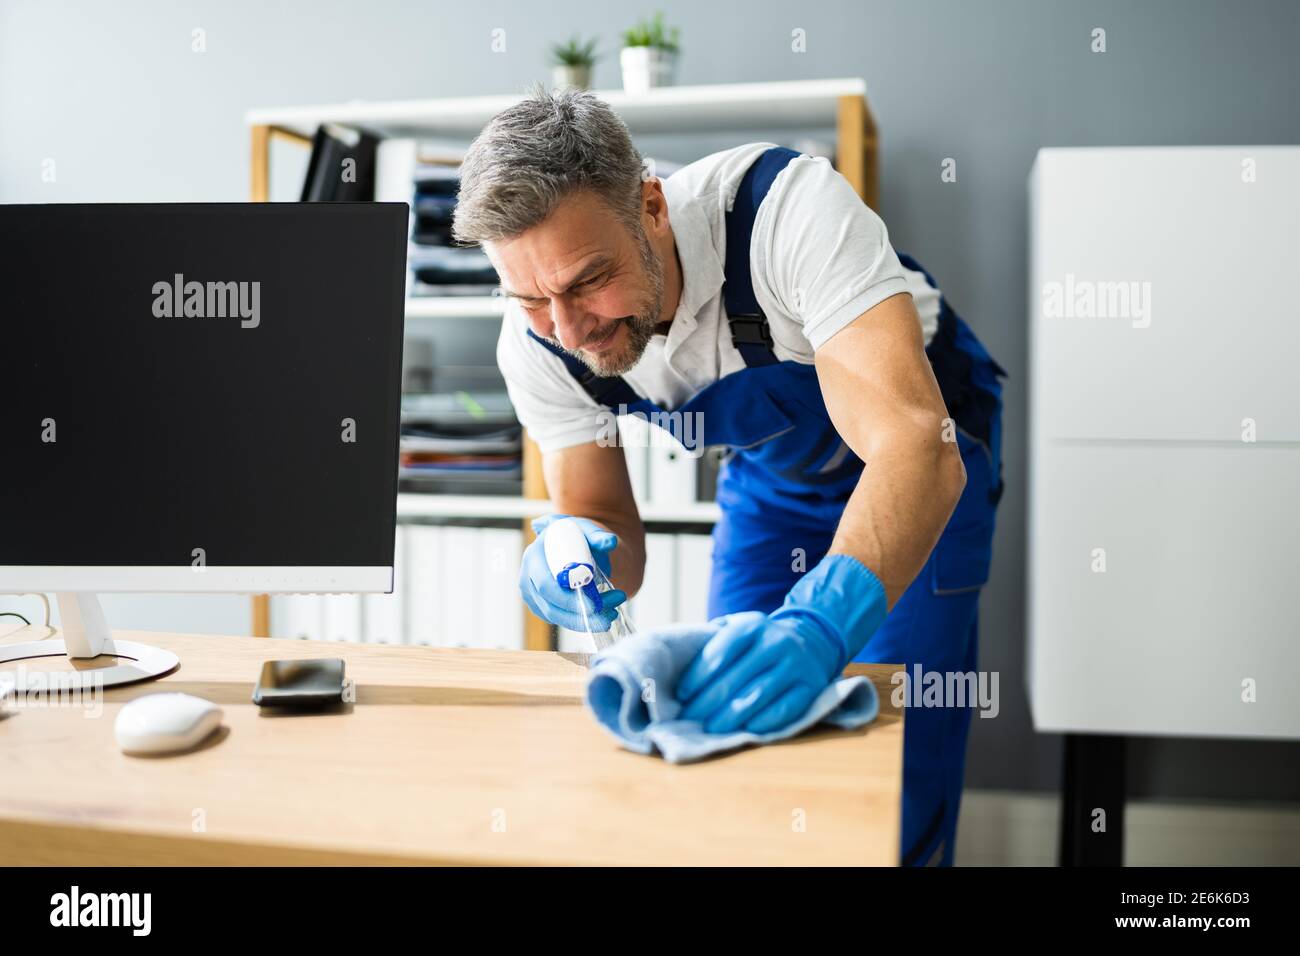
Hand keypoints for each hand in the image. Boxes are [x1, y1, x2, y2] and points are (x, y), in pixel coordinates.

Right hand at [519, 514, 626, 631]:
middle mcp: (527, 578)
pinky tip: (602, 615)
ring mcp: (531, 594)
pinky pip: (558, 619)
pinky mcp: (539, 606)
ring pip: (555, 617)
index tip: (594, 604)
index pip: (545, 585)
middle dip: (580, 616)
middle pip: (550, 607)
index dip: (567, 598)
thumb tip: (610, 542)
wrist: (567, 544)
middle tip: (607, 617)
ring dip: (584, 621)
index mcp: (534, 556)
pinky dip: (580, 621)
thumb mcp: (584, 530)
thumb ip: (597, 535)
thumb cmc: (573, 536)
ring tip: (612, 614)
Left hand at [676, 554, 888, 733]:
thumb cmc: (762, 641)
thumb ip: (714, 640)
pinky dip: (763, 722)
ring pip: (757, 695)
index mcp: (752, 625)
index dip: (698, 677)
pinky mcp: (810, 687)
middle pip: (735, 677)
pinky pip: (784, 709)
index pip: (720, 652)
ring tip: (710, 729)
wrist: (813, 639)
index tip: (682, 696)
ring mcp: (795, 665)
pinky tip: (745, 730)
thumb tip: (679, 667)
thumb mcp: (740, 627)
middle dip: (707, 702)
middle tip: (689, 720)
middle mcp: (776, 642)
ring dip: (730, 716)